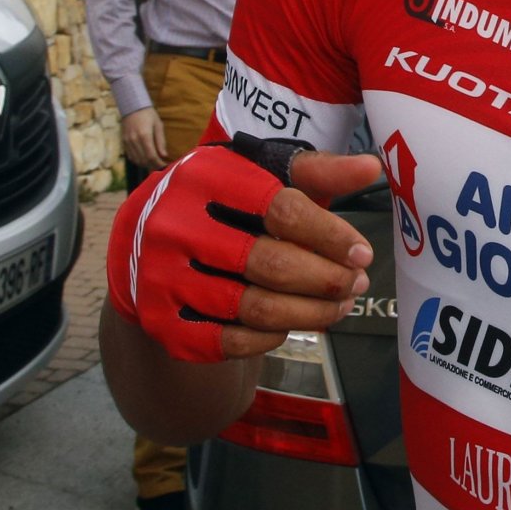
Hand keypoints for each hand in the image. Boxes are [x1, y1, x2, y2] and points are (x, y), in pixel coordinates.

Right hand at [106, 139, 381, 360]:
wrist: (141, 242)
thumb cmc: (219, 203)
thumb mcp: (260, 174)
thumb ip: (314, 172)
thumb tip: (369, 168)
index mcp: (205, 178)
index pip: (283, 209)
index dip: (330, 235)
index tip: (362, 254)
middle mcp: (176, 225)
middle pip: (272, 264)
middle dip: (326, 280)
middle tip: (355, 284)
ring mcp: (163, 276)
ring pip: (255, 308)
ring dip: (310, 313)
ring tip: (338, 307)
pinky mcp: (162, 320)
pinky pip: (231, 341)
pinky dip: (271, 336)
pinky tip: (292, 324)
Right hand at [120, 108, 171, 170]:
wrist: (132, 106)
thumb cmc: (148, 114)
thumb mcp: (158, 125)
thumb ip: (161, 141)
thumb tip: (164, 155)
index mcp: (144, 136)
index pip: (151, 156)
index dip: (159, 164)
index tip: (165, 166)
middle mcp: (134, 140)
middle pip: (144, 160)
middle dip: (153, 166)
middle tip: (161, 167)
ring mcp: (128, 142)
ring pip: (136, 160)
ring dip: (146, 164)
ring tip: (154, 164)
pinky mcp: (124, 142)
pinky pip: (130, 156)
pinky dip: (138, 160)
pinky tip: (144, 159)